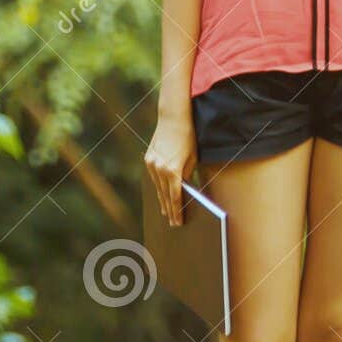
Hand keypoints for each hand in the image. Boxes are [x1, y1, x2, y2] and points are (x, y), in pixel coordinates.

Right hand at [144, 112, 196, 226]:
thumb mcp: (193, 158)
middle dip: (169, 209)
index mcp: (172, 170)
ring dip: (162, 200)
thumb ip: (186, 175)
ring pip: (157, 187)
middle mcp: (159, 169)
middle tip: (173, 223)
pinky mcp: (148, 159)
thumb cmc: (189, 137)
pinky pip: (154, 178)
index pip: (175, 196)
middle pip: (164, 195)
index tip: (178, 221)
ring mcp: (151, 164)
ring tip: (167, 212)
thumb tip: (183, 189)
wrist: (173, 118)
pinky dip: (159, 187)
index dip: (177, 210)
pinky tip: (161, 195)